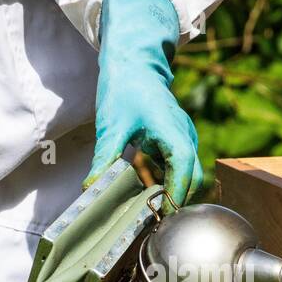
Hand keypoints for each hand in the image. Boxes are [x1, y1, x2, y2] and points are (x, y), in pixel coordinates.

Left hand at [86, 0, 206, 206]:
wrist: (134, 61)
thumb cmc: (124, 89)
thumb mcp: (111, 128)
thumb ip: (103, 161)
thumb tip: (90, 190)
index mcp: (173, 133)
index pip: (183, 173)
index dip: (175, 197)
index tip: (163, 216)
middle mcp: (185, 135)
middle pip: (191, 177)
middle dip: (177, 200)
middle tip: (155, 220)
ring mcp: (185, 135)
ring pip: (188, 172)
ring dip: (174, 191)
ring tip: (151, 210)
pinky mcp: (178, 136)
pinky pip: (180, 164)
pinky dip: (170, 179)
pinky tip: (151, 190)